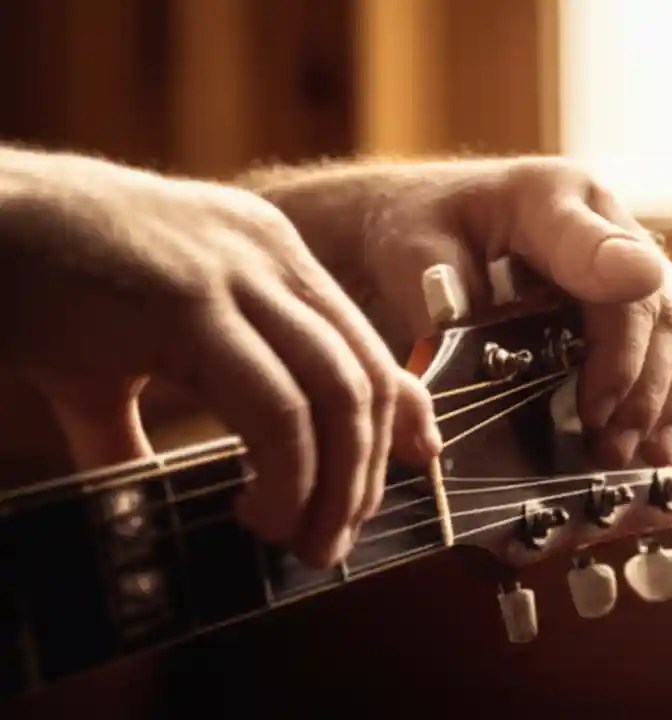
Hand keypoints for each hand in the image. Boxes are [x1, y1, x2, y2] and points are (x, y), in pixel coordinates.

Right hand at [0, 151, 437, 566]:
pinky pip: (274, 408)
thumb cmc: (42, 283)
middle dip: (364, 472)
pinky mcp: (188, 303)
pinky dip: (284, 474)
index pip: (365, 342)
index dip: (401, 413)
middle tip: (335, 539)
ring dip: (332, 485)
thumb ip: (162, 401)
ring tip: (302, 540)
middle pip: (363, 377)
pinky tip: (257, 510)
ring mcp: (233, 272)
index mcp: (269, 252)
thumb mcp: (138, 339)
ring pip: (334, 395)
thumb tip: (154, 486)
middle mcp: (269, 252)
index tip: (413, 466)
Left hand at [264, 157, 671, 466]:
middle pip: (656, 307)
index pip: (601, 253)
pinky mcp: (644, 296)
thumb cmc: (416, 235)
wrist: (428, 221)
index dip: (614, 337)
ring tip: (648, 456)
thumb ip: (442, 286)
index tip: (602, 400)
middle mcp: (609, 221)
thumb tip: (461, 336)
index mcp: (554, 196)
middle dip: (640, 387)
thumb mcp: (414, 249)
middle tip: (609, 447)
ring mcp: (635, 258)